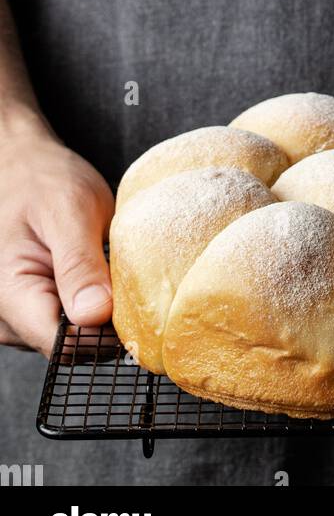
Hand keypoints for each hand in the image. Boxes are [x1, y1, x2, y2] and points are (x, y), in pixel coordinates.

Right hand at [0, 127, 114, 354]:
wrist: (22, 166)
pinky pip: (72, 324)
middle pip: (72, 348)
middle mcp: (9, 319)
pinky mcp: (36, 311)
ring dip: (101, 312)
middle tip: (126, 276)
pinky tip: (98, 275)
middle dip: (107, 323)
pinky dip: (93, 304)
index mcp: (11, 296)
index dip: (105, 336)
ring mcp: (20, 318)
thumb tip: (96, 315)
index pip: (63, 347)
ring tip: (107, 268)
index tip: (138, 309)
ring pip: (75, 339)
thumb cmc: (41, 180)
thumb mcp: (67, 210)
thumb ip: (79, 264)